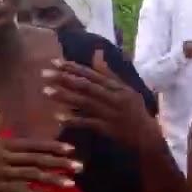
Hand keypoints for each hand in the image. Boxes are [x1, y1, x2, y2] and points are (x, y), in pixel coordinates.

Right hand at [0, 104, 80, 191]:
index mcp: (1, 145)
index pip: (32, 144)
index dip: (51, 146)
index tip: (70, 148)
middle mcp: (3, 157)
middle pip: (36, 159)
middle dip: (59, 162)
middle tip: (80, 166)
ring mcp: (0, 174)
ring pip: (31, 175)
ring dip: (52, 179)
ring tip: (71, 183)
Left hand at [43, 58, 161, 148]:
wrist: (147, 136)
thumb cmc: (136, 111)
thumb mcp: (127, 89)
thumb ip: (110, 74)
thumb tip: (97, 55)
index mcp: (117, 87)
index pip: (92, 74)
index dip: (73, 68)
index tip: (55, 62)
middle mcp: (113, 98)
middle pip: (85, 86)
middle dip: (64, 79)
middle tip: (44, 73)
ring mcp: (110, 113)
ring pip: (84, 103)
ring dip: (64, 97)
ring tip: (45, 91)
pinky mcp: (107, 128)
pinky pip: (87, 123)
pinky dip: (73, 120)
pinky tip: (58, 117)